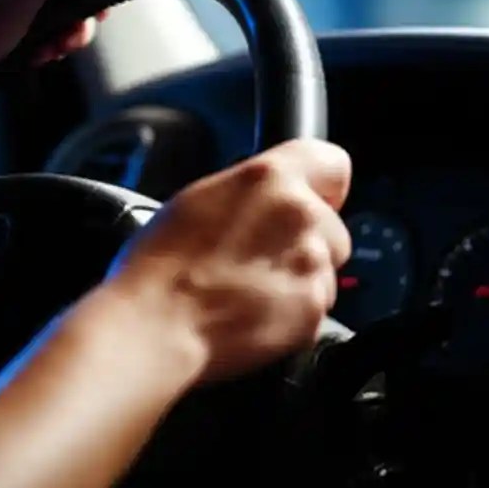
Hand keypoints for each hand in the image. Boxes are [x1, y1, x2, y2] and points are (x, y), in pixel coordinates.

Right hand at [105, 139, 352, 381]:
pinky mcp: (312, 310)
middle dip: (306, 242)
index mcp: (269, 177)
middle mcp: (300, 214)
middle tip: (259, 257)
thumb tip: (269, 200)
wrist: (154, 325)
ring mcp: (311, 265)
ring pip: (326, 270)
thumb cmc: (159, 264)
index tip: (311, 201)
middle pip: (333, 226)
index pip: (334, 163)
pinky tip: (252, 312)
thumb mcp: (200, 198)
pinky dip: (292, 314)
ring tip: (250, 289)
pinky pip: (314, 308)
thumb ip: (252, 192)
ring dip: (299, 279)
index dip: (322, 188)